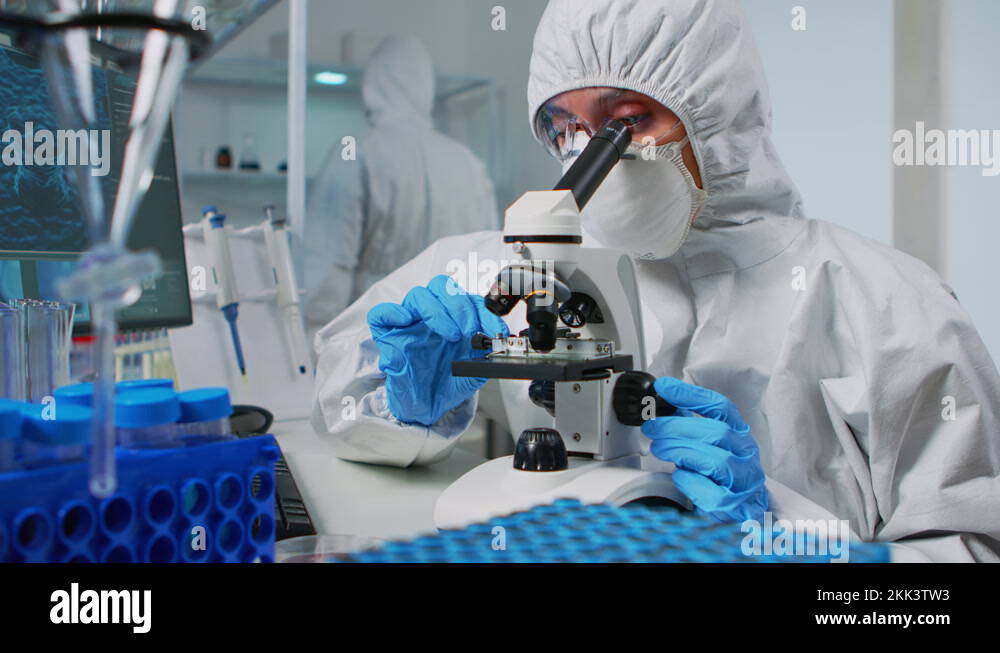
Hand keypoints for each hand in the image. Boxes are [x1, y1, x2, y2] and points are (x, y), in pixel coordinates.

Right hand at [368, 275, 507, 426]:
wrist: (428, 407)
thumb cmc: (449, 384)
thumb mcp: (476, 369)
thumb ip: (487, 352)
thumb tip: (500, 341)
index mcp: (454, 318)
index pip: (467, 299)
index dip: (484, 310)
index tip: (496, 329)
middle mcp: (431, 315)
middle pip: (441, 287)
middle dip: (460, 307)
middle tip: (470, 330)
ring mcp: (409, 323)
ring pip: (418, 296)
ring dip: (437, 312)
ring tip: (451, 335)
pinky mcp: (387, 336)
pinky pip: (381, 314)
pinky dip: (393, 312)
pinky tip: (407, 322)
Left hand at [640, 377, 766, 522]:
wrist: (741, 513)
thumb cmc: (719, 476)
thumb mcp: (707, 445)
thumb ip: (689, 426)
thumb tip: (662, 405)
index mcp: (739, 434)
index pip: (721, 408)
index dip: (691, 395)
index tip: (664, 388)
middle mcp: (746, 455)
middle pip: (716, 432)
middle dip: (677, 428)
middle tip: (652, 429)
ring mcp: (745, 481)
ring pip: (716, 461)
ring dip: (680, 452)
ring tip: (659, 450)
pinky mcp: (736, 506)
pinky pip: (713, 493)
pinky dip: (691, 482)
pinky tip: (679, 477)